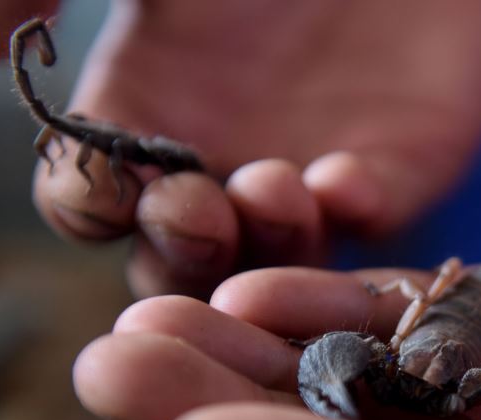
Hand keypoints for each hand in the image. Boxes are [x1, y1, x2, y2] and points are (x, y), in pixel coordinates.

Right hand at [0, 0, 480, 296]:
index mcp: (144, 106)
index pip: (92, 194)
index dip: (88, 204)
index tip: (102, 190)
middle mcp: (222, 155)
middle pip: (183, 252)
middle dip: (181, 244)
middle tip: (194, 209)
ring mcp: (309, 170)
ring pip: (276, 252)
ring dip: (266, 234)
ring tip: (272, 185)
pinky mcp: (393, 169)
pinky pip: (370, 220)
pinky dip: (351, 213)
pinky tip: (343, 179)